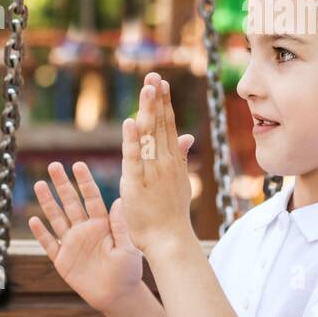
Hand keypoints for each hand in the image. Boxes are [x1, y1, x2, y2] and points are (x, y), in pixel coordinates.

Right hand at [28, 160, 143, 313]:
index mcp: (102, 224)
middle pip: (70, 203)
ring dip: (48, 202)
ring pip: (57, 218)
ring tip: (39, 185)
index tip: (78, 165)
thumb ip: (121, 226)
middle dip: (62, 184)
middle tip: (53, 166)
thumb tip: (118, 201)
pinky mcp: (62, 260)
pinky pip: (49, 244)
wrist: (117, 296)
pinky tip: (34, 220)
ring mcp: (71, 243)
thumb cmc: (128, 271)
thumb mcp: (129, 247)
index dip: (84, 182)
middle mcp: (84, 230)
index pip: (91, 198)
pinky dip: (41, 233)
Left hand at [119, 72, 196, 257]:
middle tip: (154, 76)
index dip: (164, 103)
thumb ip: (179, 157)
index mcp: (172, 161)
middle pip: (161, 125)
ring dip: (149, 111)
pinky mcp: (137, 184)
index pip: (168, 126)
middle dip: (157, 99)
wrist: (169, 241)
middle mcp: (165, 162)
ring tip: (147, 88)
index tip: (161, 82)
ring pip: (150, 136)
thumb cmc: (170, 214)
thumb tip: (186, 136)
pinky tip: (131, 122)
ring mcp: (152, 172)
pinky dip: (132, 140)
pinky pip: (134, 159)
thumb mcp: (178, 181)